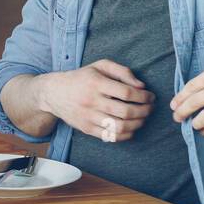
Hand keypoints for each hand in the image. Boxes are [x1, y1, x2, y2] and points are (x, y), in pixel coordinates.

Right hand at [38, 59, 153, 141]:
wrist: (53, 93)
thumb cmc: (81, 78)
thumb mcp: (99, 66)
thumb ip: (122, 71)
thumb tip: (141, 86)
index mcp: (95, 83)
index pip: (127, 93)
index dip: (143, 96)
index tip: (150, 96)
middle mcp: (91, 101)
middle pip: (126, 111)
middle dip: (144, 111)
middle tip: (150, 108)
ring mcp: (88, 117)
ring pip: (120, 126)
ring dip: (138, 124)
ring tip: (142, 118)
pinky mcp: (86, 128)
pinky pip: (110, 137)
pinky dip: (126, 135)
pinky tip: (130, 128)